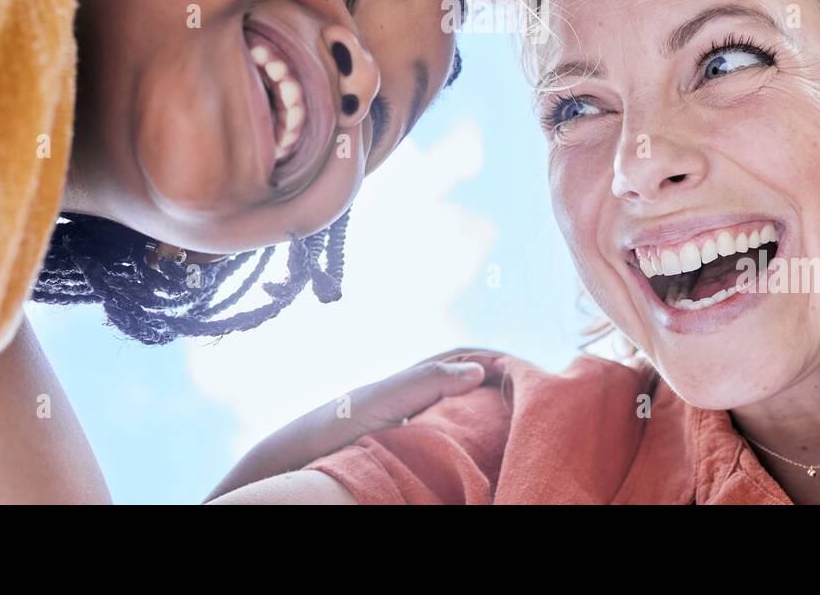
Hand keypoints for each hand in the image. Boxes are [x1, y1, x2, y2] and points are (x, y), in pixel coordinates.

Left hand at [205, 347, 505, 499]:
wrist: (290, 460)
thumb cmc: (334, 424)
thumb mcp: (384, 399)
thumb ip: (427, 380)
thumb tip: (478, 369)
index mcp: (412, 377)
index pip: (465, 359)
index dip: (496, 362)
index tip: (527, 374)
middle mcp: (412, 394)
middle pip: (466, 384)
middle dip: (497, 388)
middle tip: (529, 403)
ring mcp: (408, 419)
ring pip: (457, 411)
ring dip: (483, 416)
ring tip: (511, 430)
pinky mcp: (402, 445)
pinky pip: (443, 437)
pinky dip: (464, 439)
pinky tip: (475, 455)